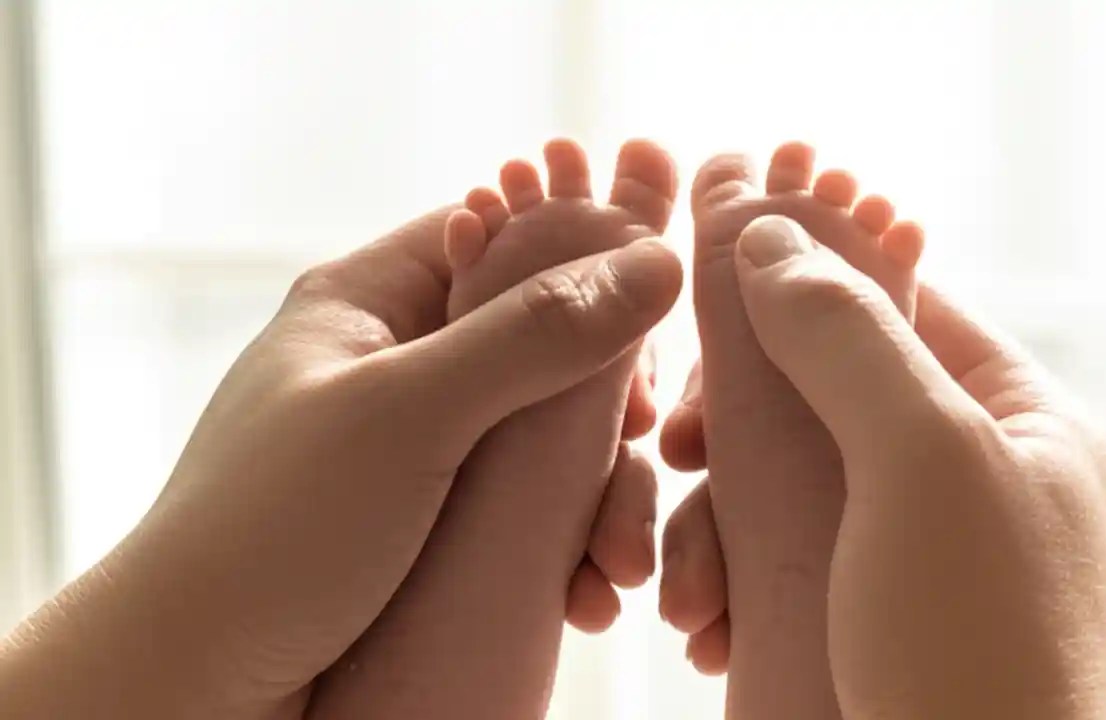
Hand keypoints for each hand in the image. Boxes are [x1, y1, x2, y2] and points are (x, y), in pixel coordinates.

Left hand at [0, 207, 681, 719]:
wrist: (193, 687)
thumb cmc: (270, 531)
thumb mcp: (405, 415)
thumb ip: (531, 334)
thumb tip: (655, 263)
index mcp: (371, 304)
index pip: (500, 236)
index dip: (585, 260)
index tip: (651, 315)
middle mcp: (401, 368)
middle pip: (541, 345)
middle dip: (603, 410)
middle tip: (644, 451)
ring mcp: (422, 452)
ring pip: (546, 441)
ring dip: (599, 497)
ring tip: (614, 564)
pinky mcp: (438, 530)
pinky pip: (530, 515)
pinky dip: (569, 551)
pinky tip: (587, 596)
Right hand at [660, 217, 1105, 717]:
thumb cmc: (979, 649)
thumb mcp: (922, 461)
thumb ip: (844, 334)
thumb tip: (766, 229)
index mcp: (1013, 417)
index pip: (892, 302)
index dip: (794, 285)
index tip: (699, 289)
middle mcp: (962, 476)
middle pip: (818, 394)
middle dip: (735, 427)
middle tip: (677, 448)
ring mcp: (904, 553)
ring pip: (778, 483)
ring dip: (713, 523)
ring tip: (688, 590)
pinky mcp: (852, 618)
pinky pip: (768, 562)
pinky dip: (723, 584)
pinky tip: (704, 628)